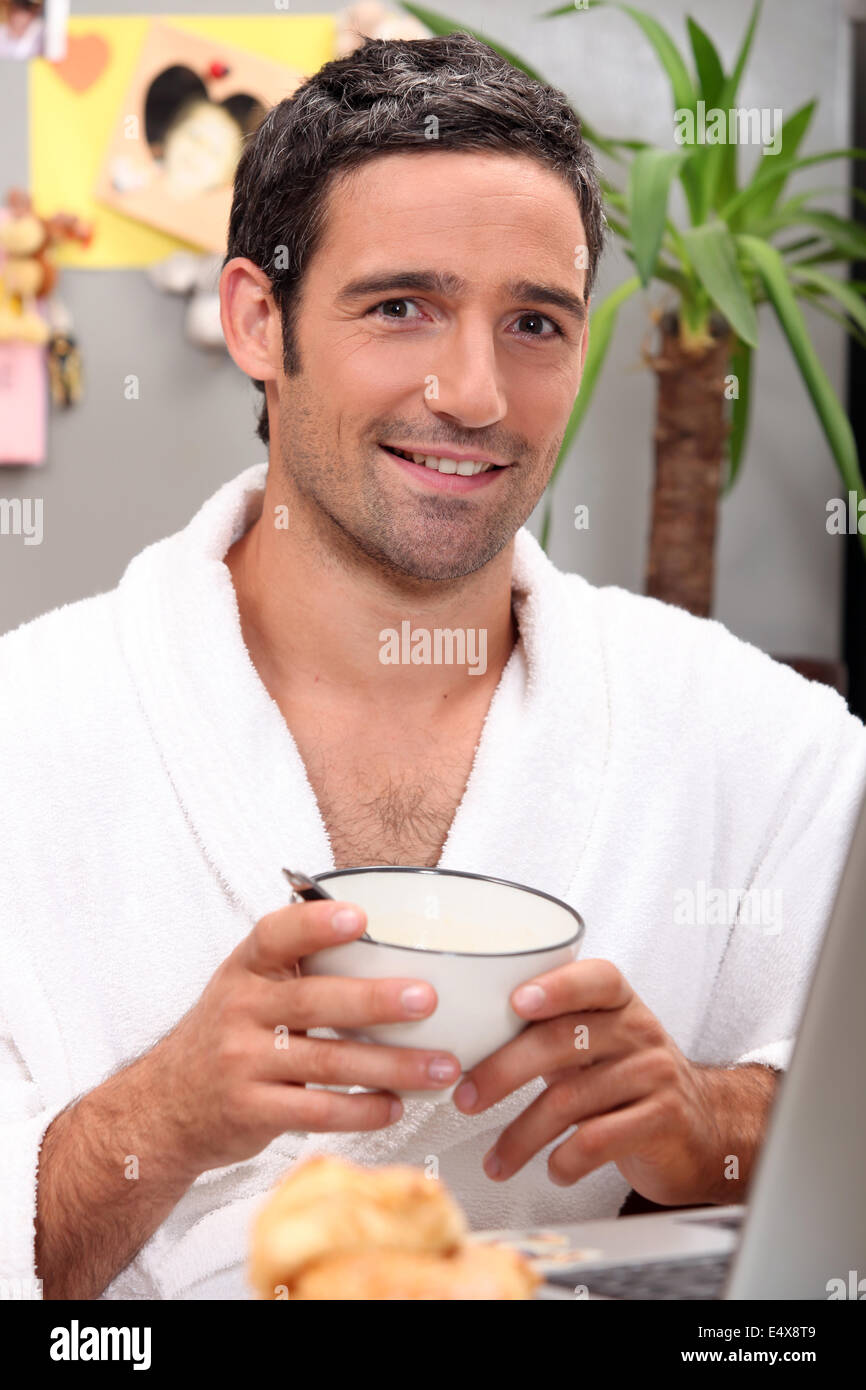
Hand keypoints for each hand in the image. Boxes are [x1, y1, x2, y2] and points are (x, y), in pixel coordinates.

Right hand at [148, 898, 460, 1174]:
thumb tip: (385, 938)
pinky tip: (396, 1106)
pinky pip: (317, 1111)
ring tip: (441, 1067)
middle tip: (428, 1000)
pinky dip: (363, 1111)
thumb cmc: (229, 1035)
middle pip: (314, 1001)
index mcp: (245, 968)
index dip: (316, 924)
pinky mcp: (250, 1112)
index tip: (360, 917)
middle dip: (376, 1000)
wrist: (165, 1107)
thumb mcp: (246, 986)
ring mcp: (242, 1063)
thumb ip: (297, 963)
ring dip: (392, 1067)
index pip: (276, 934)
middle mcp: (239, 1010)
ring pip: (328, 1062)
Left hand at [452, 958, 754, 1205]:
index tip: (516, 1002)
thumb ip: (548, 1031)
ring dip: (521, 1136)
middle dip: (503, 1072)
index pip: (594, 979)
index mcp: (618, 1001)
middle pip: (562, 1042)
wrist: (703, 1128)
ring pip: (571, 1101)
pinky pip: (599, 1140)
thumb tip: (468, 1039)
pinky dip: (565, 1160)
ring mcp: (655, 1075)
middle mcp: (639, 1030)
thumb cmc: (627, 1079)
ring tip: (496, 1161)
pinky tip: (553, 1170)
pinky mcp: (663, 1121)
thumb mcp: (595, 1044)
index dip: (556, 987)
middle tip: (465, 1099)